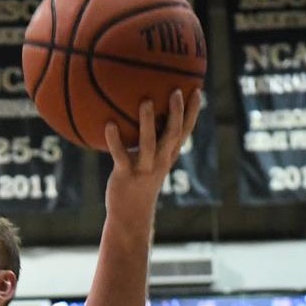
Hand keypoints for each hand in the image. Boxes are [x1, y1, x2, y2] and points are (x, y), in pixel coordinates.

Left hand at [103, 88, 201, 217]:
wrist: (130, 216)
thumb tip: (143, 114)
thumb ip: (150, 142)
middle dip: (177, 113)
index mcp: (168, 156)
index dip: (192, 112)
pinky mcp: (125, 175)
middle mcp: (160, 161)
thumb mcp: (149, 162)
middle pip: (173, 135)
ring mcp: (144, 169)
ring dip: (148, 122)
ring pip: (149, 144)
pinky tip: (108, 124)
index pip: (185, 131)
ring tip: (146, 101)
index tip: (197, 90)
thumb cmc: (138, 184)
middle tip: (176, 91)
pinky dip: (115, 140)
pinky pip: (121, 155)